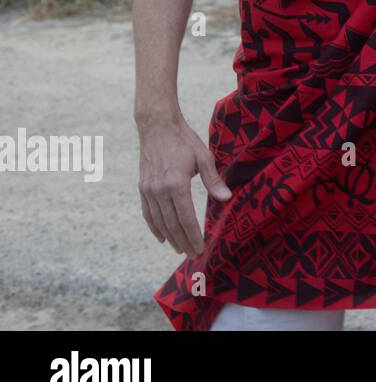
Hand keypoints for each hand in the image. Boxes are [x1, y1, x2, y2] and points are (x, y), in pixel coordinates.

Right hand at [137, 113, 230, 258]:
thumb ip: (213, 181)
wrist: (157, 126)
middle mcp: (159, 190)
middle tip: (193, 255)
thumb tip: (226, 199)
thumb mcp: (203, 157)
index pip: (185, 217)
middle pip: (172, 224)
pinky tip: (162, 237)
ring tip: (180, 249)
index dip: (193, 235)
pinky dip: (154, 227)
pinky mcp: (142, 187)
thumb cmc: (184, 140)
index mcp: (176, 183)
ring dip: (170, 237)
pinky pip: (148, 212)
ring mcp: (148, 190)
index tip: (200, 248)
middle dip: (183, 241)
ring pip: (159, 221)